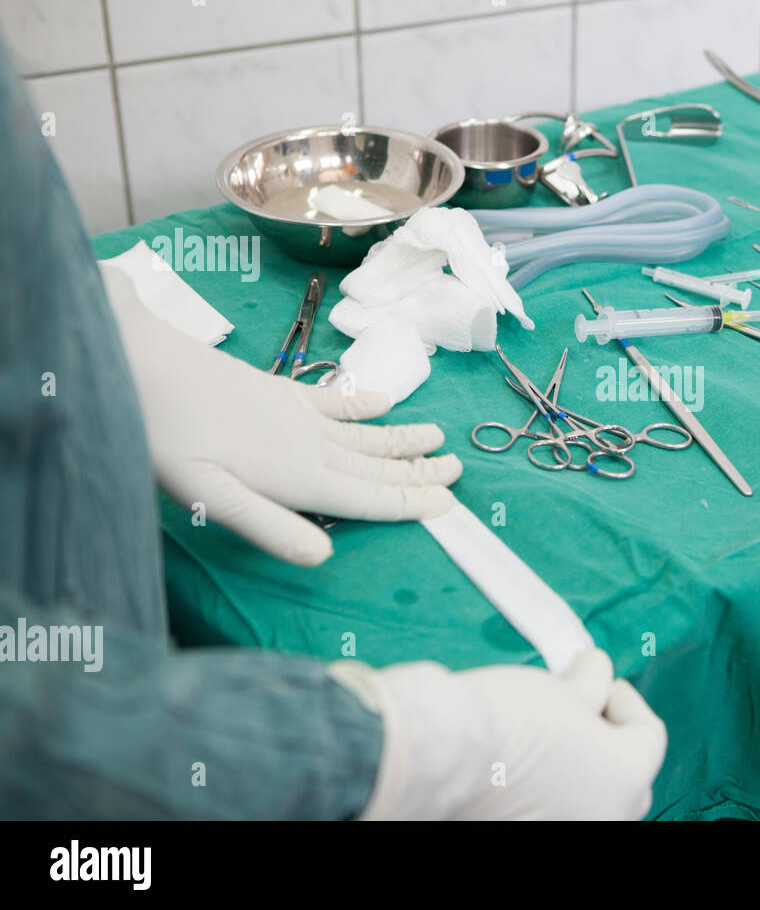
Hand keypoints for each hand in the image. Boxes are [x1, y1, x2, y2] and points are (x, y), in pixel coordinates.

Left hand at [103, 267, 460, 565]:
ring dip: (403, 439)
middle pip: (376, 464)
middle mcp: (309, 445)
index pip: (368, 497)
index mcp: (297, 478)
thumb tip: (324, 558)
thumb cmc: (167, 438)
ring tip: (439, 439)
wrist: (140, 362)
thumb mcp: (209, 497)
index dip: (410, 502)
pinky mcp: (279, 391)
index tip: (448, 504)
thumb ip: (269, 527)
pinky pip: (335, 402)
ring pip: (364, 433)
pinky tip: (382, 402)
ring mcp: (296, 414)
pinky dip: (364, 405)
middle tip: (458, 471)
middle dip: (419, 470)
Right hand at [330, 650, 667, 819]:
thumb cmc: (506, 718)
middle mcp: (609, 819)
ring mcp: (570, 835)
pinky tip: (520, 776)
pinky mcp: (525, 838)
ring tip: (544, 744)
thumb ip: (590, 687)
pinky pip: (556, 816)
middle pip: (624, 777)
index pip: (648, 736)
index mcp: (627, 779)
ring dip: (577, 774)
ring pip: (590, 803)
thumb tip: (597, 673)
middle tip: (575, 709)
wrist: (440, 756)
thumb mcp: (559, 688)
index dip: (625, 701)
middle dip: (605, 740)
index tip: (599, 682)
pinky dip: (547, 799)